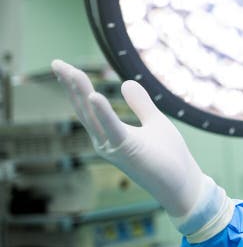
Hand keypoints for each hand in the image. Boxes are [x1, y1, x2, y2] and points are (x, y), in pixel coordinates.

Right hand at [51, 60, 208, 218]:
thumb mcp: (153, 121)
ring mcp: (113, 147)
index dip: (75, 84)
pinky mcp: (127, 150)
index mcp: (110, 132)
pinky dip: (103, 112)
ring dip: (81, 93)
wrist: (182, 183)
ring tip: (70, 72)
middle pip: (83, 108)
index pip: (87, 104)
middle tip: (56, 63)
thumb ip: (140, 103)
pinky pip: (113, 128)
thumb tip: (126, 82)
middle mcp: (105, 140)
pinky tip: (94, 95)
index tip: (61, 65)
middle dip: (71, 85)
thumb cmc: (168, 156)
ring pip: (92, 116)